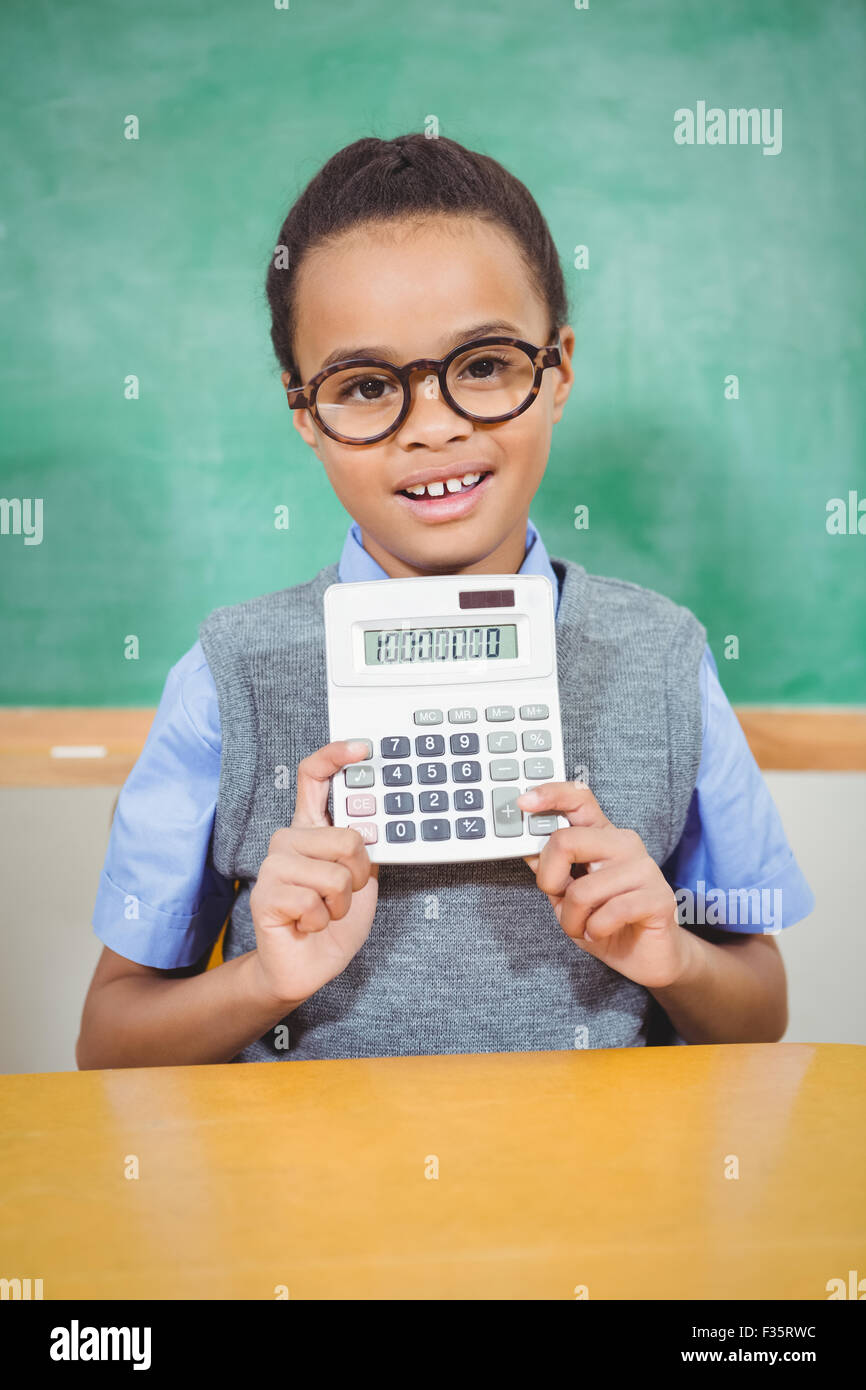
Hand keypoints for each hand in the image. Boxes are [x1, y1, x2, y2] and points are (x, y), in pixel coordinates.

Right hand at [250, 740, 379, 1008]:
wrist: (310, 965)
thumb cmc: (333, 917)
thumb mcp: (360, 875)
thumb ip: (362, 844)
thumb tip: (375, 816)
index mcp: (312, 828)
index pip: (314, 776)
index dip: (335, 755)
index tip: (362, 748)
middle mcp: (288, 840)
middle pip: (346, 838)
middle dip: (359, 875)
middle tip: (343, 895)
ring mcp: (273, 866)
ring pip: (334, 874)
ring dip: (341, 903)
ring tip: (324, 911)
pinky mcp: (264, 895)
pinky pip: (315, 902)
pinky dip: (322, 921)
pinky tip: (307, 925)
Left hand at [516, 781, 692, 988]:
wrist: (646, 957)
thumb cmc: (605, 921)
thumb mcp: (566, 893)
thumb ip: (550, 867)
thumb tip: (524, 843)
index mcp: (602, 835)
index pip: (579, 798)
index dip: (549, 795)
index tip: (522, 803)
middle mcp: (624, 844)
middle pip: (566, 841)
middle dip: (549, 880)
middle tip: (559, 900)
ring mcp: (644, 869)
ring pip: (581, 890)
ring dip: (572, 920)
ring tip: (584, 926)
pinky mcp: (658, 898)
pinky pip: (608, 913)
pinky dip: (595, 930)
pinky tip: (602, 932)